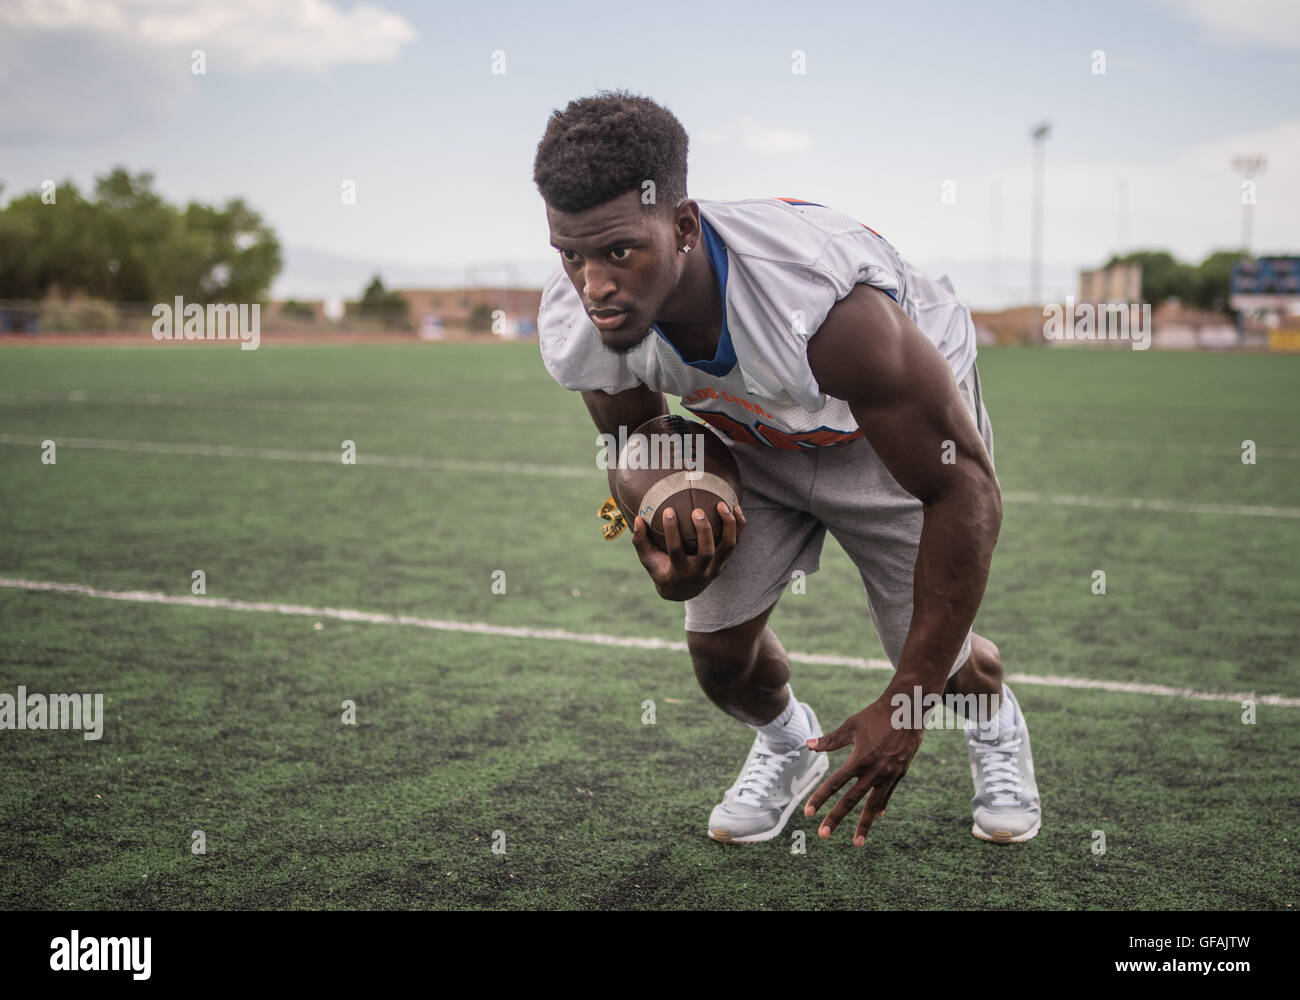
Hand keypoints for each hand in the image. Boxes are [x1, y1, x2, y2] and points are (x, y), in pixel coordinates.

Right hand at [631, 501, 744, 601]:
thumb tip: (638, 519)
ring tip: (722, 504)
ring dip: (728, 525)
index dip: (672, 531)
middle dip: (704, 531)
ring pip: (728, 546)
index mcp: (679, 572)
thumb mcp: (648, 560)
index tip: (669, 510)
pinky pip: (736, 541)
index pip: (676, 551)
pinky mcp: (725, 560)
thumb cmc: (661, 569)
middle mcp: (700, 571)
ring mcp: (716, 567)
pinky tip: (736, 506)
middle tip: (697, 511)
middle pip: (707, 552)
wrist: (683, 590)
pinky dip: (739, 525)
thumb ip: (640, 541)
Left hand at [803, 695, 923, 845]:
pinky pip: (887, 793)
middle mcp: (874, 771)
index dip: (820, 798)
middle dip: (836, 818)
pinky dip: (880, 805)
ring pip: (872, 804)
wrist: (909, 710)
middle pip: (851, 800)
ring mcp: (889, 774)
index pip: (835, 783)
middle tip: (823, 835)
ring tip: (857, 843)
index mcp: (859, 759)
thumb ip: (830, 740)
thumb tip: (808, 745)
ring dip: (864, 824)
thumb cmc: (876, 715)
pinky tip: (876, 815)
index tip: (808, 812)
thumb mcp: (851, 726)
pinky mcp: (900, 773)